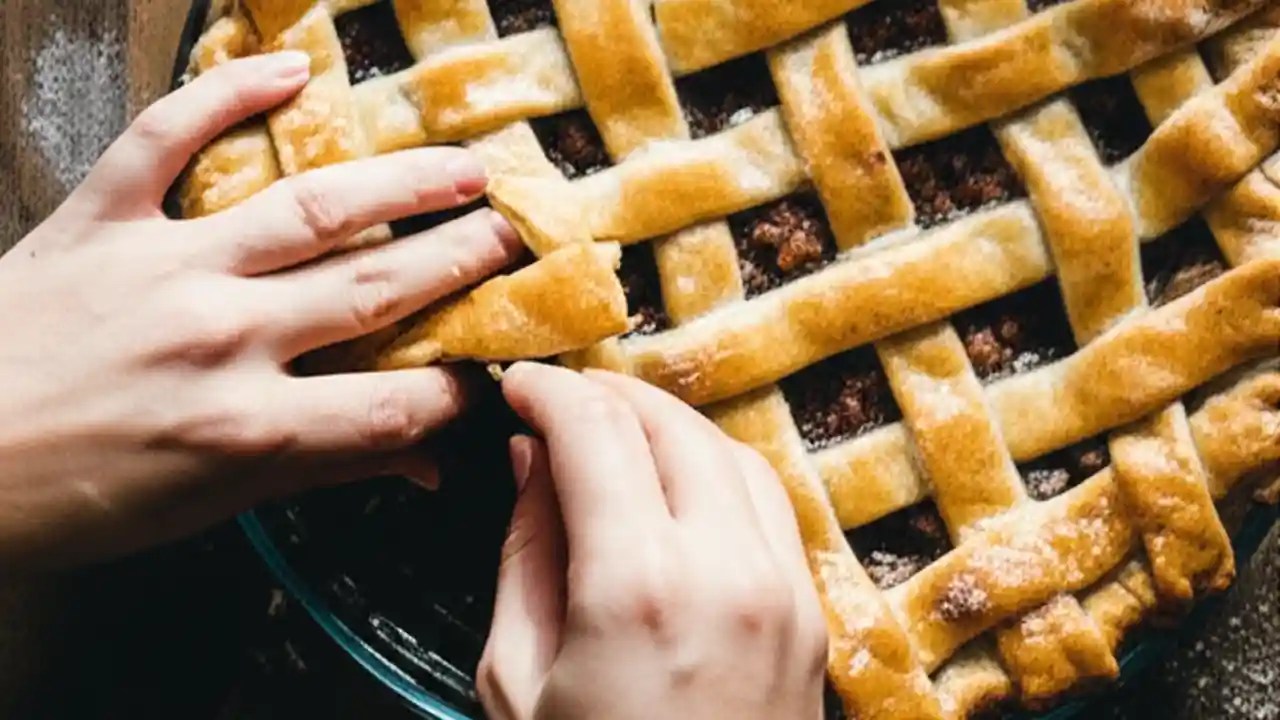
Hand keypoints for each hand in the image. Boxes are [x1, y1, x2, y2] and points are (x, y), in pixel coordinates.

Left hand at [0, 52, 522, 569]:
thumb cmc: (69, 500)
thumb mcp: (207, 507)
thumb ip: (324, 471)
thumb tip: (426, 467)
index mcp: (248, 429)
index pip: (395, 406)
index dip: (461, 391)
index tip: (494, 370)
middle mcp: (222, 338)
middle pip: (375, 288)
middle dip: (462, 260)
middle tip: (515, 234)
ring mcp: (162, 267)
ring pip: (310, 208)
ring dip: (402, 182)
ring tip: (464, 167)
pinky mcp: (98, 219)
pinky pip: (167, 137)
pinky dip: (228, 93)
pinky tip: (292, 69)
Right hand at [478, 364, 827, 719]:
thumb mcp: (517, 681)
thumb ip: (525, 554)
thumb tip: (532, 457)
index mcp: (637, 586)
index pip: (595, 430)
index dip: (550, 389)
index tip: (519, 385)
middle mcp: (726, 571)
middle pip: (673, 424)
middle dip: (609, 396)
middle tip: (561, 403)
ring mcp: (785, 592)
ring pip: (732, 451)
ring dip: (670, 426)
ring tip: (616, 437)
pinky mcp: (812, 618)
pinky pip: (772, 506)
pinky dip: (720, 472)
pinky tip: (678, 489)